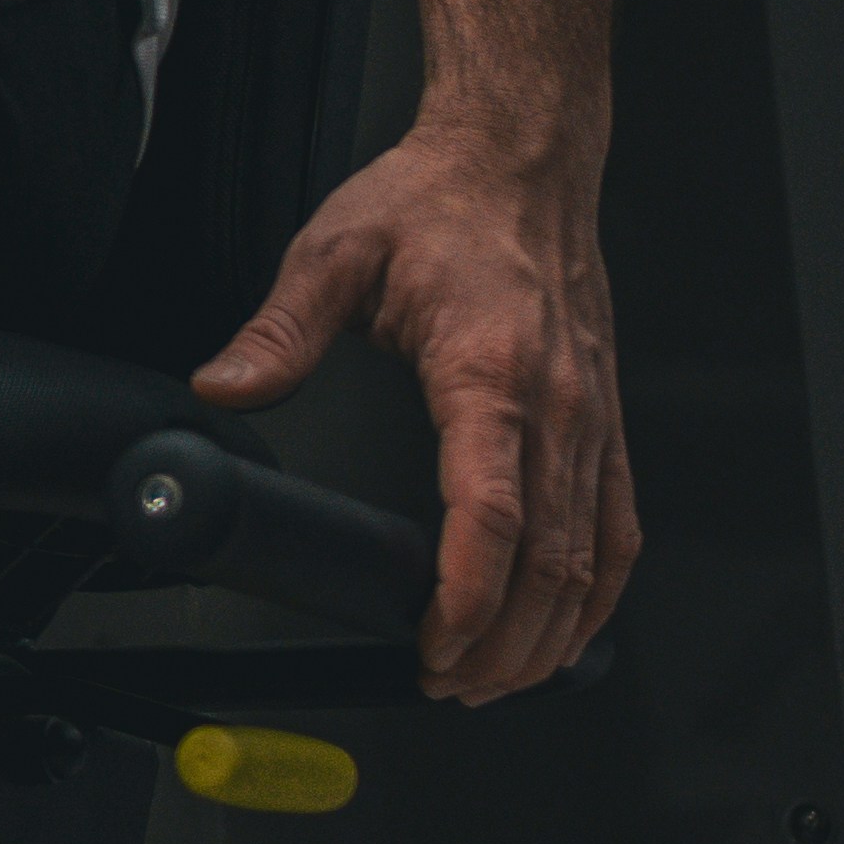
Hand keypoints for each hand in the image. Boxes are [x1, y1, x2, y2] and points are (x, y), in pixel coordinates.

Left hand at [194, 117, 637, 704]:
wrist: (520, 159)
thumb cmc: (436, 202)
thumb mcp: (335, 251)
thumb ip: (280, 329)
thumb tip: (223, 388)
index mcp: (490, 370)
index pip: (491, 512)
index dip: (467, 595)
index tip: (431, 644)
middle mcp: (558, 404)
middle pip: (550, 559)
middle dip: (503, 642)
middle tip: (447, 685)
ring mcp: (594, 416)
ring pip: (593, 557)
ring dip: (551, 633)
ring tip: (494, 678)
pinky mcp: (607, 420)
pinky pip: (620, 525)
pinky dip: (599, 591)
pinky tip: (566, 629)